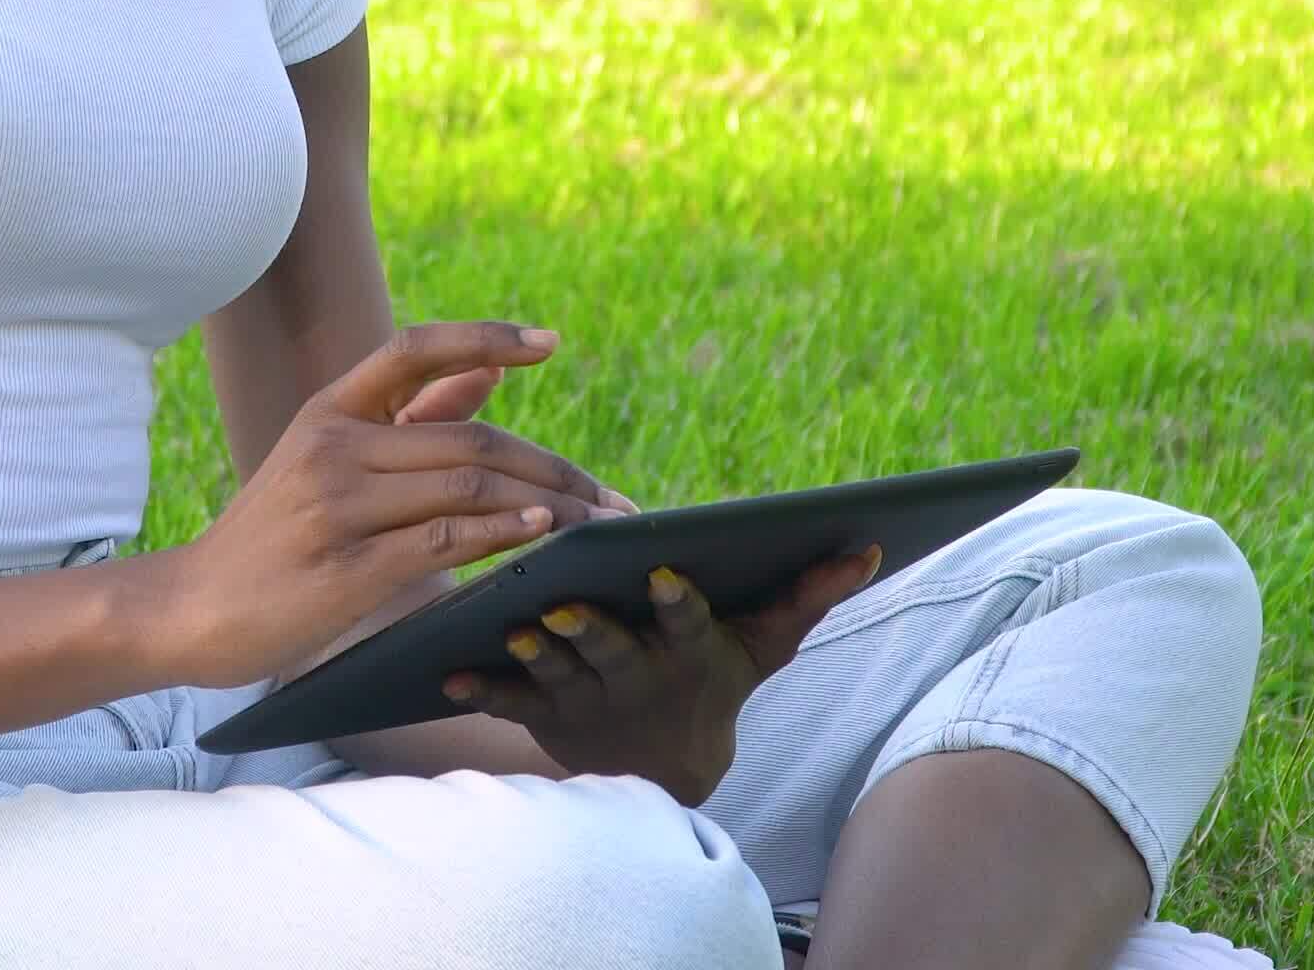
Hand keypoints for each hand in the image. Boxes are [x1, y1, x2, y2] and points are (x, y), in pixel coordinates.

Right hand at [149, 322, 616, 688]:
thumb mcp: (328, 462)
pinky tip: (540, 534)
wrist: (191, 610)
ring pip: (467, 487)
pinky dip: (502, 534)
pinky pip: (444, 538)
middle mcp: (333, 446)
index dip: (485, 337)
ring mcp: (336, 505)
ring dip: (546, 505)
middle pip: (468, 439)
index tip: (551, 343)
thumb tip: (490, 375)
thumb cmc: (272, 540)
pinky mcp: (345, 567)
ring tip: (595, 523)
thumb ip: (410, 419)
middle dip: (553, 468)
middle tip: (608, 496)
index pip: (414, 350)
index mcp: (329, 411)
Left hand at [440, 547, 885, 807]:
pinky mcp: (544, 716)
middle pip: (613, 652)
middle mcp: (638, 677)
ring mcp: (588, 700)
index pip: (687, 622)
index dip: (678, 602)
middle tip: (563, 609)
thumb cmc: (717, 682)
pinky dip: (481, 691)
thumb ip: (808, 595)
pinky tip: (447, 677)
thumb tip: (865, 543)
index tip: (664, 572)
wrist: (662, 769)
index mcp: (690, 652)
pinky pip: (509, 705)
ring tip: (511, 630)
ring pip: (557, 675)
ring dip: (534, 657)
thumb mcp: (765, 647)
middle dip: (590, 634)